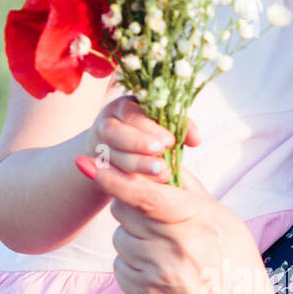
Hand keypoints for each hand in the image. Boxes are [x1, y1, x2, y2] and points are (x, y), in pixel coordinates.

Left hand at [73, 152, 284, 293]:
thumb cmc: (239, 274)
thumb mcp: (229, 225)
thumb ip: (194, 194)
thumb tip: (165, 165)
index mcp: (198, 222)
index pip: (146, 194)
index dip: (114, 177)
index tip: (87, 163)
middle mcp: (174, 247)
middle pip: (124, 210)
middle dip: (132, 207)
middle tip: (156, 219)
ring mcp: (156, 275)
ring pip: (120, 239)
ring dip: (134, 240)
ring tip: (167, 255)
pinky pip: (120, 267)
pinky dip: (133, 266)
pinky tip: (160, 276)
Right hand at [83, 91, 202, 180]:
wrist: (116, 153)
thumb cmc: (148, 136)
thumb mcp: (163, 127)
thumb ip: (180, 128)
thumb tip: (196, 140)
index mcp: (125, 106)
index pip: (133, 113)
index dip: (150, 127)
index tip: (170, 141)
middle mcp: (107, 121)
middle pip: (114, 132)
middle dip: (138, 144)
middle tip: (162, 156)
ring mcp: (98, 144)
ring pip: (109, 153)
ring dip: (136, 164)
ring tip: (162, 174)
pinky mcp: (96, 163)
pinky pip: (105, 171)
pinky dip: (123, 178)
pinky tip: (141, 187)